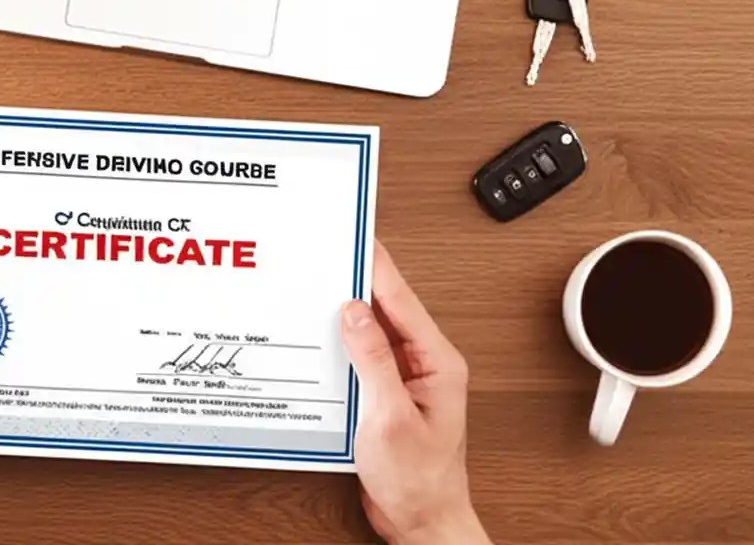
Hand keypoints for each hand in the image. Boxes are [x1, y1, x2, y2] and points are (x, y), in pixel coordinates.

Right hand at [340, 242, 489, 544]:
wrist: (421, 520)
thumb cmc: (419, 481)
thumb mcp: (390, 417)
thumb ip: (373, 361)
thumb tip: (355, 312)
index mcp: (437, 362)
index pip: (402, 300)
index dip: (377, 266)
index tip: (358, 238)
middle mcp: (423, 364)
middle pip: (385, 309)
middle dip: (355, 282)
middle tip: (326, 255)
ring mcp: (404, 378)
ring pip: (370, 332)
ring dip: (345, 316)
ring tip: (316, 288)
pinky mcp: (385, 393)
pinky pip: (361, 357)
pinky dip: (341, 345)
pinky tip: (321, 338)